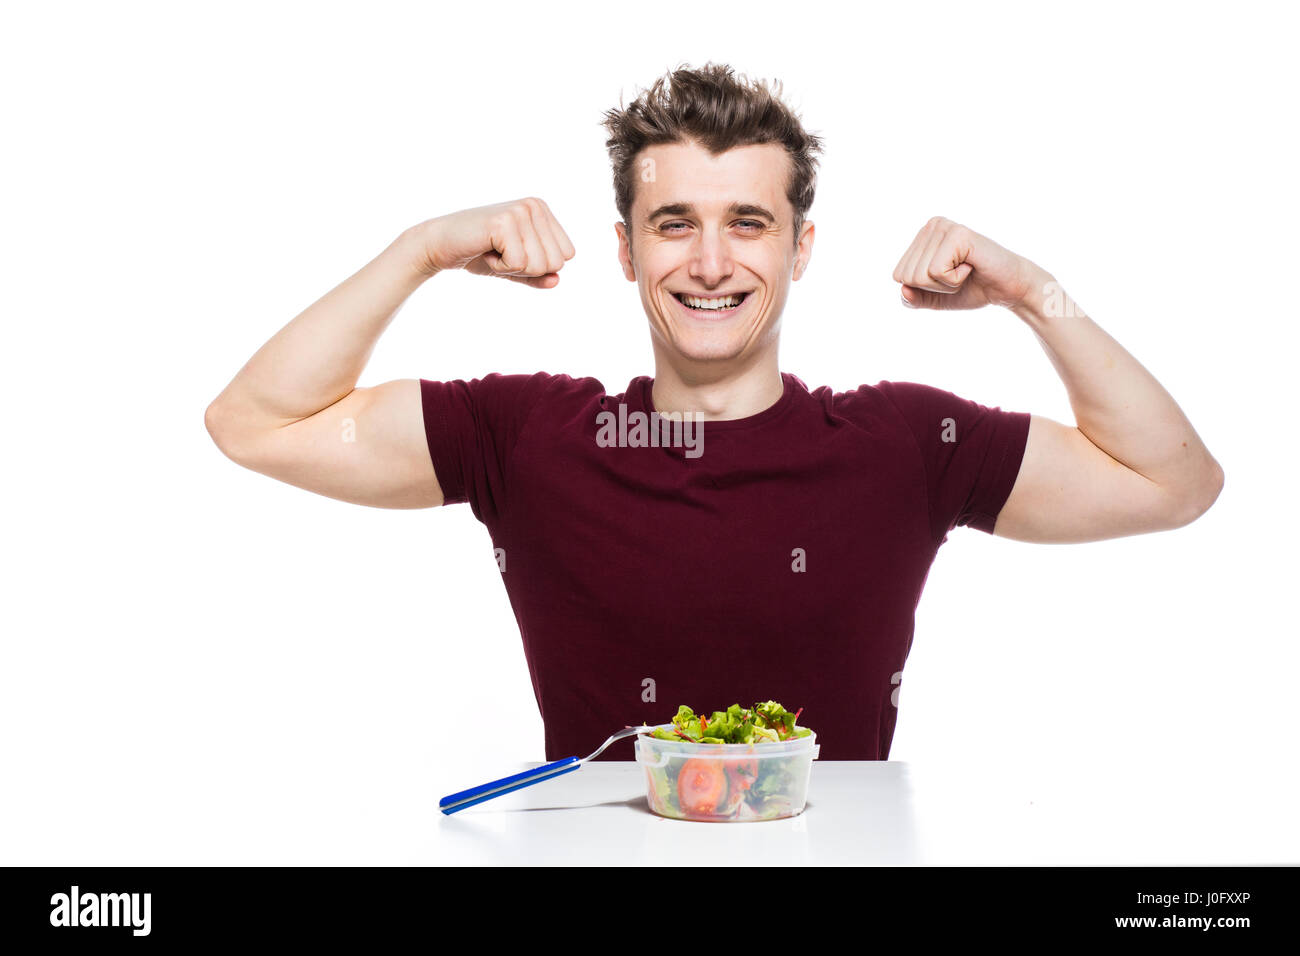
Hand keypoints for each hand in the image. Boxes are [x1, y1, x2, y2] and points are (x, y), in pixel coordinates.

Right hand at [411, 197, 574, 287]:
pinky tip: (485, 250)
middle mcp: (534, 206)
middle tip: (501, 253)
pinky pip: (518, 264)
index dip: (539, 265)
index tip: (513, 252)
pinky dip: (499, 267)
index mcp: (542, 210)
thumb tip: (557, 280)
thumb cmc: (478, 254)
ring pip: (539, 265)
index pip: (567, 255)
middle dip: (527, 269)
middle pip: (556, 262)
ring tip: (492, 250)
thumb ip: (538, 276)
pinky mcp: (504, 222)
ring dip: (512, 268)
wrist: (441, 246)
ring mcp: (520, 211)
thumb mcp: (514, 268)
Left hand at [891, 216, 1035, 310]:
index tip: (948, 277)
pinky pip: (936, 272)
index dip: (923, 289)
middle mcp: (931, 226)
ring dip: (945, 284)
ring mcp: (943, 227)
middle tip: (959, 275)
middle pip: (906, 275)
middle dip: (933, 287)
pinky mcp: (957, 234)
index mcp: (922, 237)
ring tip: (965, 270)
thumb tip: (902, 289)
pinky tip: (970, 267)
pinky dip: (954, 280)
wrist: (1008, 288)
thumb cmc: (973, 289)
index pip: (898, 275)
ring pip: (919, 275)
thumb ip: (913, 298)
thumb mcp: (935, 298)